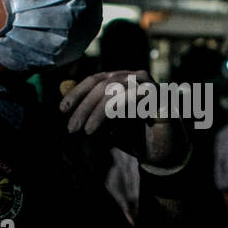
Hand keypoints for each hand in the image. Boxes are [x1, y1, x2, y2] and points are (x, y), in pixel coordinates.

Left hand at [59, 69, 188, 168]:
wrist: (165, 150)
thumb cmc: (134, 134)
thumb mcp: (106, 122)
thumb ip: (89, 107)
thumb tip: (63, 91)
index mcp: (123, 79)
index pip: (96, 79)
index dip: (78, 93)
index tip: (62, 110)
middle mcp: (135, 77)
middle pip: (103, 84)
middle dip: (83, 106)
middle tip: (71, 127)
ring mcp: (148, 84)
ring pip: (114, 90)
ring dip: (95, 111)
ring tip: (85, 131)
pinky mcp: (158, 95)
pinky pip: (131, 98)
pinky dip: (112, 111)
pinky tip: (99, 127)